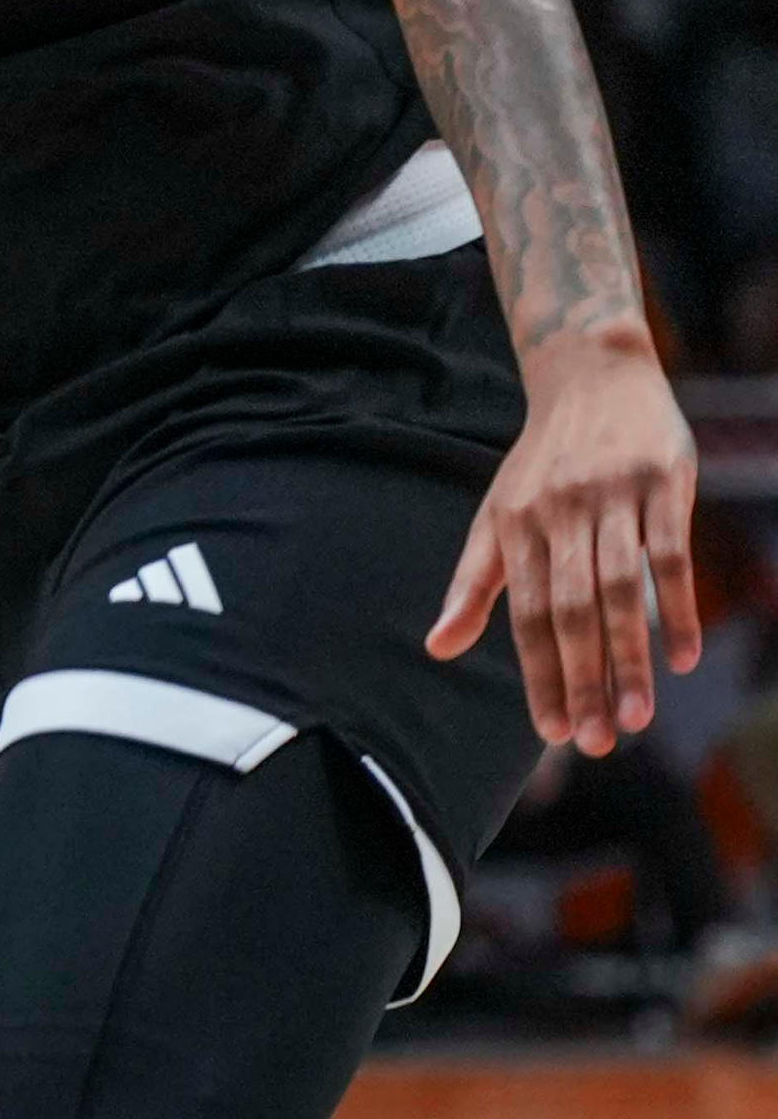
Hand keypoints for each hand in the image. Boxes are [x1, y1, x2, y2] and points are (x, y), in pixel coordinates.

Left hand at [429, 336, 698, 755]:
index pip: (527, 617)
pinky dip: (675, 607)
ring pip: (618, 590)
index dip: (540, 675)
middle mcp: (558, 515)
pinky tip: (680, 657)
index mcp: (513, 528)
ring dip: (628, 658)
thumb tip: (438, 648)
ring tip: (637, 717)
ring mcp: (611, 498)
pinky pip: (670, 554)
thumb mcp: (496, 516)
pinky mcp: (661, 483)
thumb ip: (473, 584)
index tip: (553, 732)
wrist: (591, 376)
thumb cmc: (541, 463)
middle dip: (582, 680)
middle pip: (571, 612)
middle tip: (598, 742)